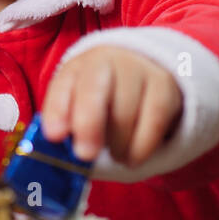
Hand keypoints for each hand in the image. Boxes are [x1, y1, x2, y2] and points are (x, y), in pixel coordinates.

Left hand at [41, 46, 183, 166]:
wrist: (142, 77)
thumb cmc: (102, 101)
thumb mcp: (77, 107)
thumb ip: (67, 126)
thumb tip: (60, 150)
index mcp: (76, 68)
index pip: (62, 85)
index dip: (57, 110)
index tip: (55, 136)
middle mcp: (106, 61)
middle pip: (94, 88)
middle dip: (88, 123)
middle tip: (85, 155)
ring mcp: (137, 69)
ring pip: (125, 110)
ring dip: (118, 143)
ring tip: (115, 156)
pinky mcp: (164, 84)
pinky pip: (154, 119)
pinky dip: (142, 145)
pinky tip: (133, 158)